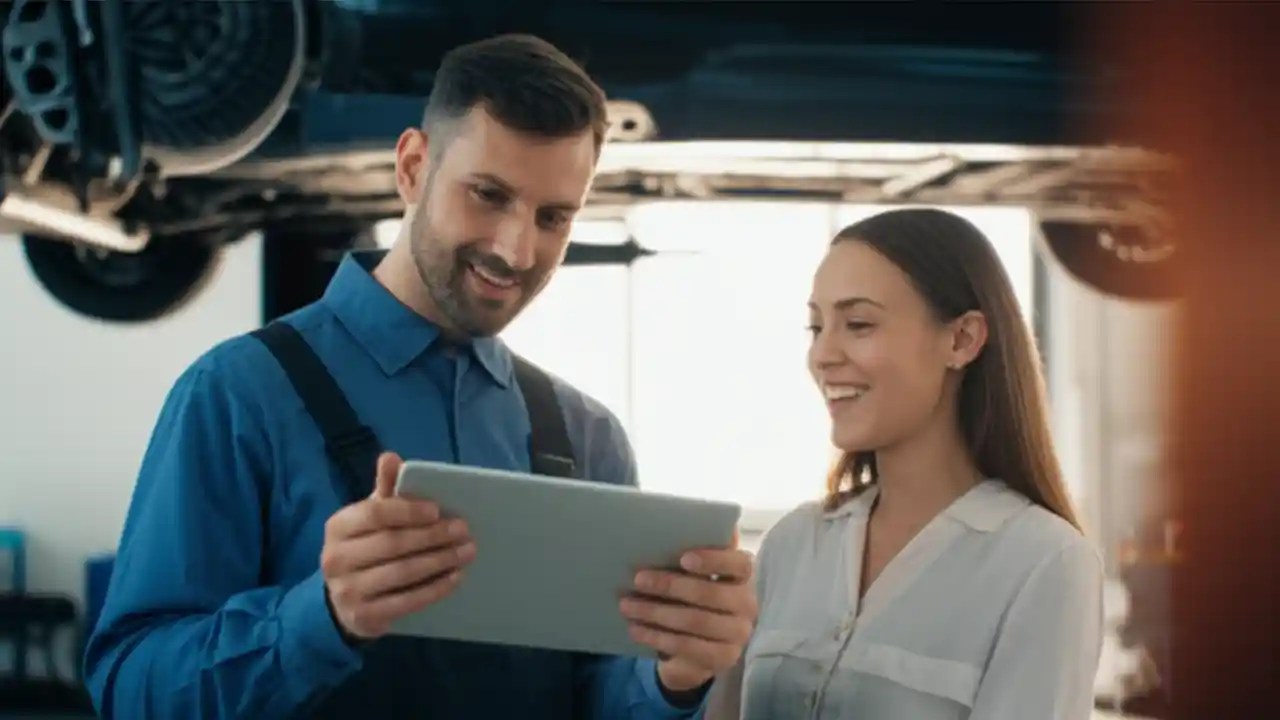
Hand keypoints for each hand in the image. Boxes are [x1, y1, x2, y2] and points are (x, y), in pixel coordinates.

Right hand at [320, 451, 475, 638]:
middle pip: (392, 544)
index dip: (407, 511)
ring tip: (466, 552)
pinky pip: (406, 601)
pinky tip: (455, 577)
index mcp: (338, 527)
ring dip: (439, 561)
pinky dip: (434, 589)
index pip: (375, 514)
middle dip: (432, 536)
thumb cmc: (364, 548)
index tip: (437, 509)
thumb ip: (384, 491)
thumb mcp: (369, 518)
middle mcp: (336, 559)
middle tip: (463, 530)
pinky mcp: (364, 617)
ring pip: (402, 573)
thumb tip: (390, 457)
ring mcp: (348, 590)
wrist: (341, 602)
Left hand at [620, 532, 757, 692]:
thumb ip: (691, 556)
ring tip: (627, 605)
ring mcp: (737, 636)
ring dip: (655, 612)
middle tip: (638, 579)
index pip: (739, 564)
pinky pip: (686, 647)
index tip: (683, 558)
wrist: (701, 646)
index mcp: (744, 576)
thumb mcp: (696, 576)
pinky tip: (635, 629)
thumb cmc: (695, 598)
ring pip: (694, 622)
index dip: (713, 560)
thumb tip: (665, 527)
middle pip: (710, 594)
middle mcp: (747, 605)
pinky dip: (656, 637)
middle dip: (670, 585)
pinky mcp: (722, 659)